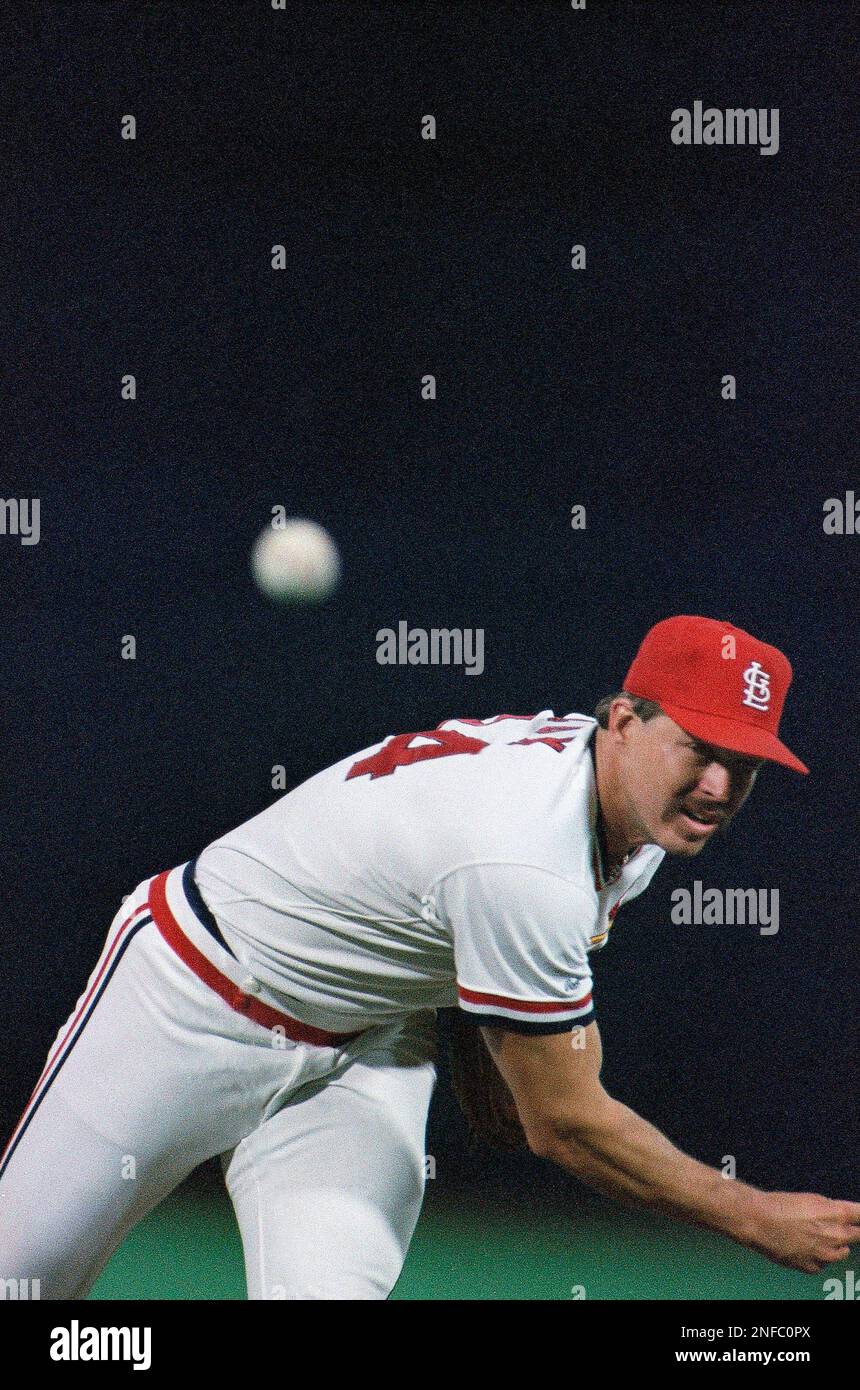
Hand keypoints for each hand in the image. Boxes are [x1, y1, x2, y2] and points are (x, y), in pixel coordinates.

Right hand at [738, 1191, 859, 1273]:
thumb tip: (840, 1216)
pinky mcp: (813, 1267)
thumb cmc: (780, 1205)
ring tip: (816, 1236)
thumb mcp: (811, 1198)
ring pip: (843, 1252)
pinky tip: (803, 1246)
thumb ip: (831, 1209)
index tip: (857, 1217)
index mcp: (837, 1213)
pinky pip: (824, 1263)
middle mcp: (836, 1236)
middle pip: (858, 1236)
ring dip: (836, 1245)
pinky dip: (818, 1256)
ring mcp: (825, 1254)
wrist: (758, 1221)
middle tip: (835, 1225)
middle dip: (851, 1230)